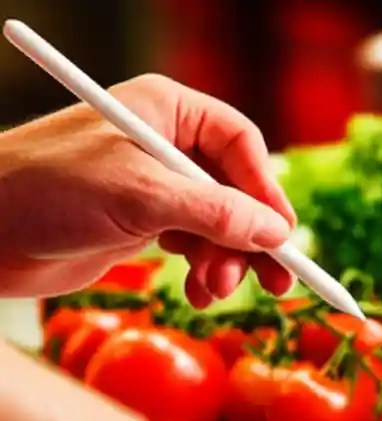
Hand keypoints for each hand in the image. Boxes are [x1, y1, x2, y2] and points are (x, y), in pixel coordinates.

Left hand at [0, 73, 294, 304]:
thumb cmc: (45, 190)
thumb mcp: (140, 197)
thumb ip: (213, 214)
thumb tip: (275, 234)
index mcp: (165, 111)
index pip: (240, 144)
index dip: (265, 190)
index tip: (281, 235)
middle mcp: (165, 144)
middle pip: (237, 190)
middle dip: (251, 238)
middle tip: (276, 281)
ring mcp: (154, 185)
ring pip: (220, 224)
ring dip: (226, 262)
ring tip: (214, 290)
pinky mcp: (142, 222)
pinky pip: (195, 245)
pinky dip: (204, 271)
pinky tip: (197, 293)